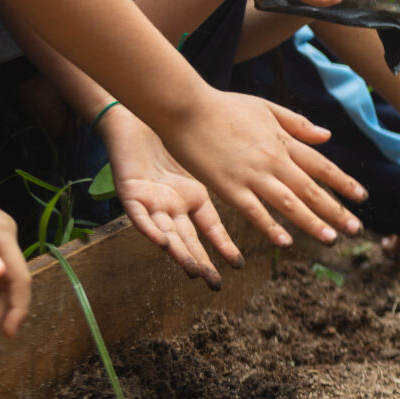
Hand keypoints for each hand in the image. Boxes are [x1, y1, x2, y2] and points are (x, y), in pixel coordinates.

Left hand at [99, 110, 241, 288]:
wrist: (141, 114)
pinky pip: (139, 218)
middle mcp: (172, 205)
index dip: (223, 246)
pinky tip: (163, 243)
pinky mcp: (130, 193)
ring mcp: (151, 202)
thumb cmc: (175, 130)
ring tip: (194, 271)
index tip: (239, 264)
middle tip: (215, 284)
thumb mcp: (206, 156)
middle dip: (201, 262)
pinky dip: (151, 231)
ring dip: (178, 254)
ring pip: (166, 234)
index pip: (210, 228)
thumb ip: (230, 168)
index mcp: (192, 197)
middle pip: (189, 239)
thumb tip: (269, 165)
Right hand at [156, 91, 365, 248]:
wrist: (186, 107)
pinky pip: (254, 211)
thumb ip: (297, 124)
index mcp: (283, 141)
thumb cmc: (224, 106)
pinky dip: (271, 226)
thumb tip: (327, 136)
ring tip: (331, 238)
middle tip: (355, 229)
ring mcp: (252, 175)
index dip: (343, 182)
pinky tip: (286, 242)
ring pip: (289, 203)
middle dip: (335, 210)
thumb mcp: (266, 107)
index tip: (361, 197)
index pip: (321, 166)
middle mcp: (273, 160)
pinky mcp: (228, 187)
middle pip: (311, 189)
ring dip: (312, 222)